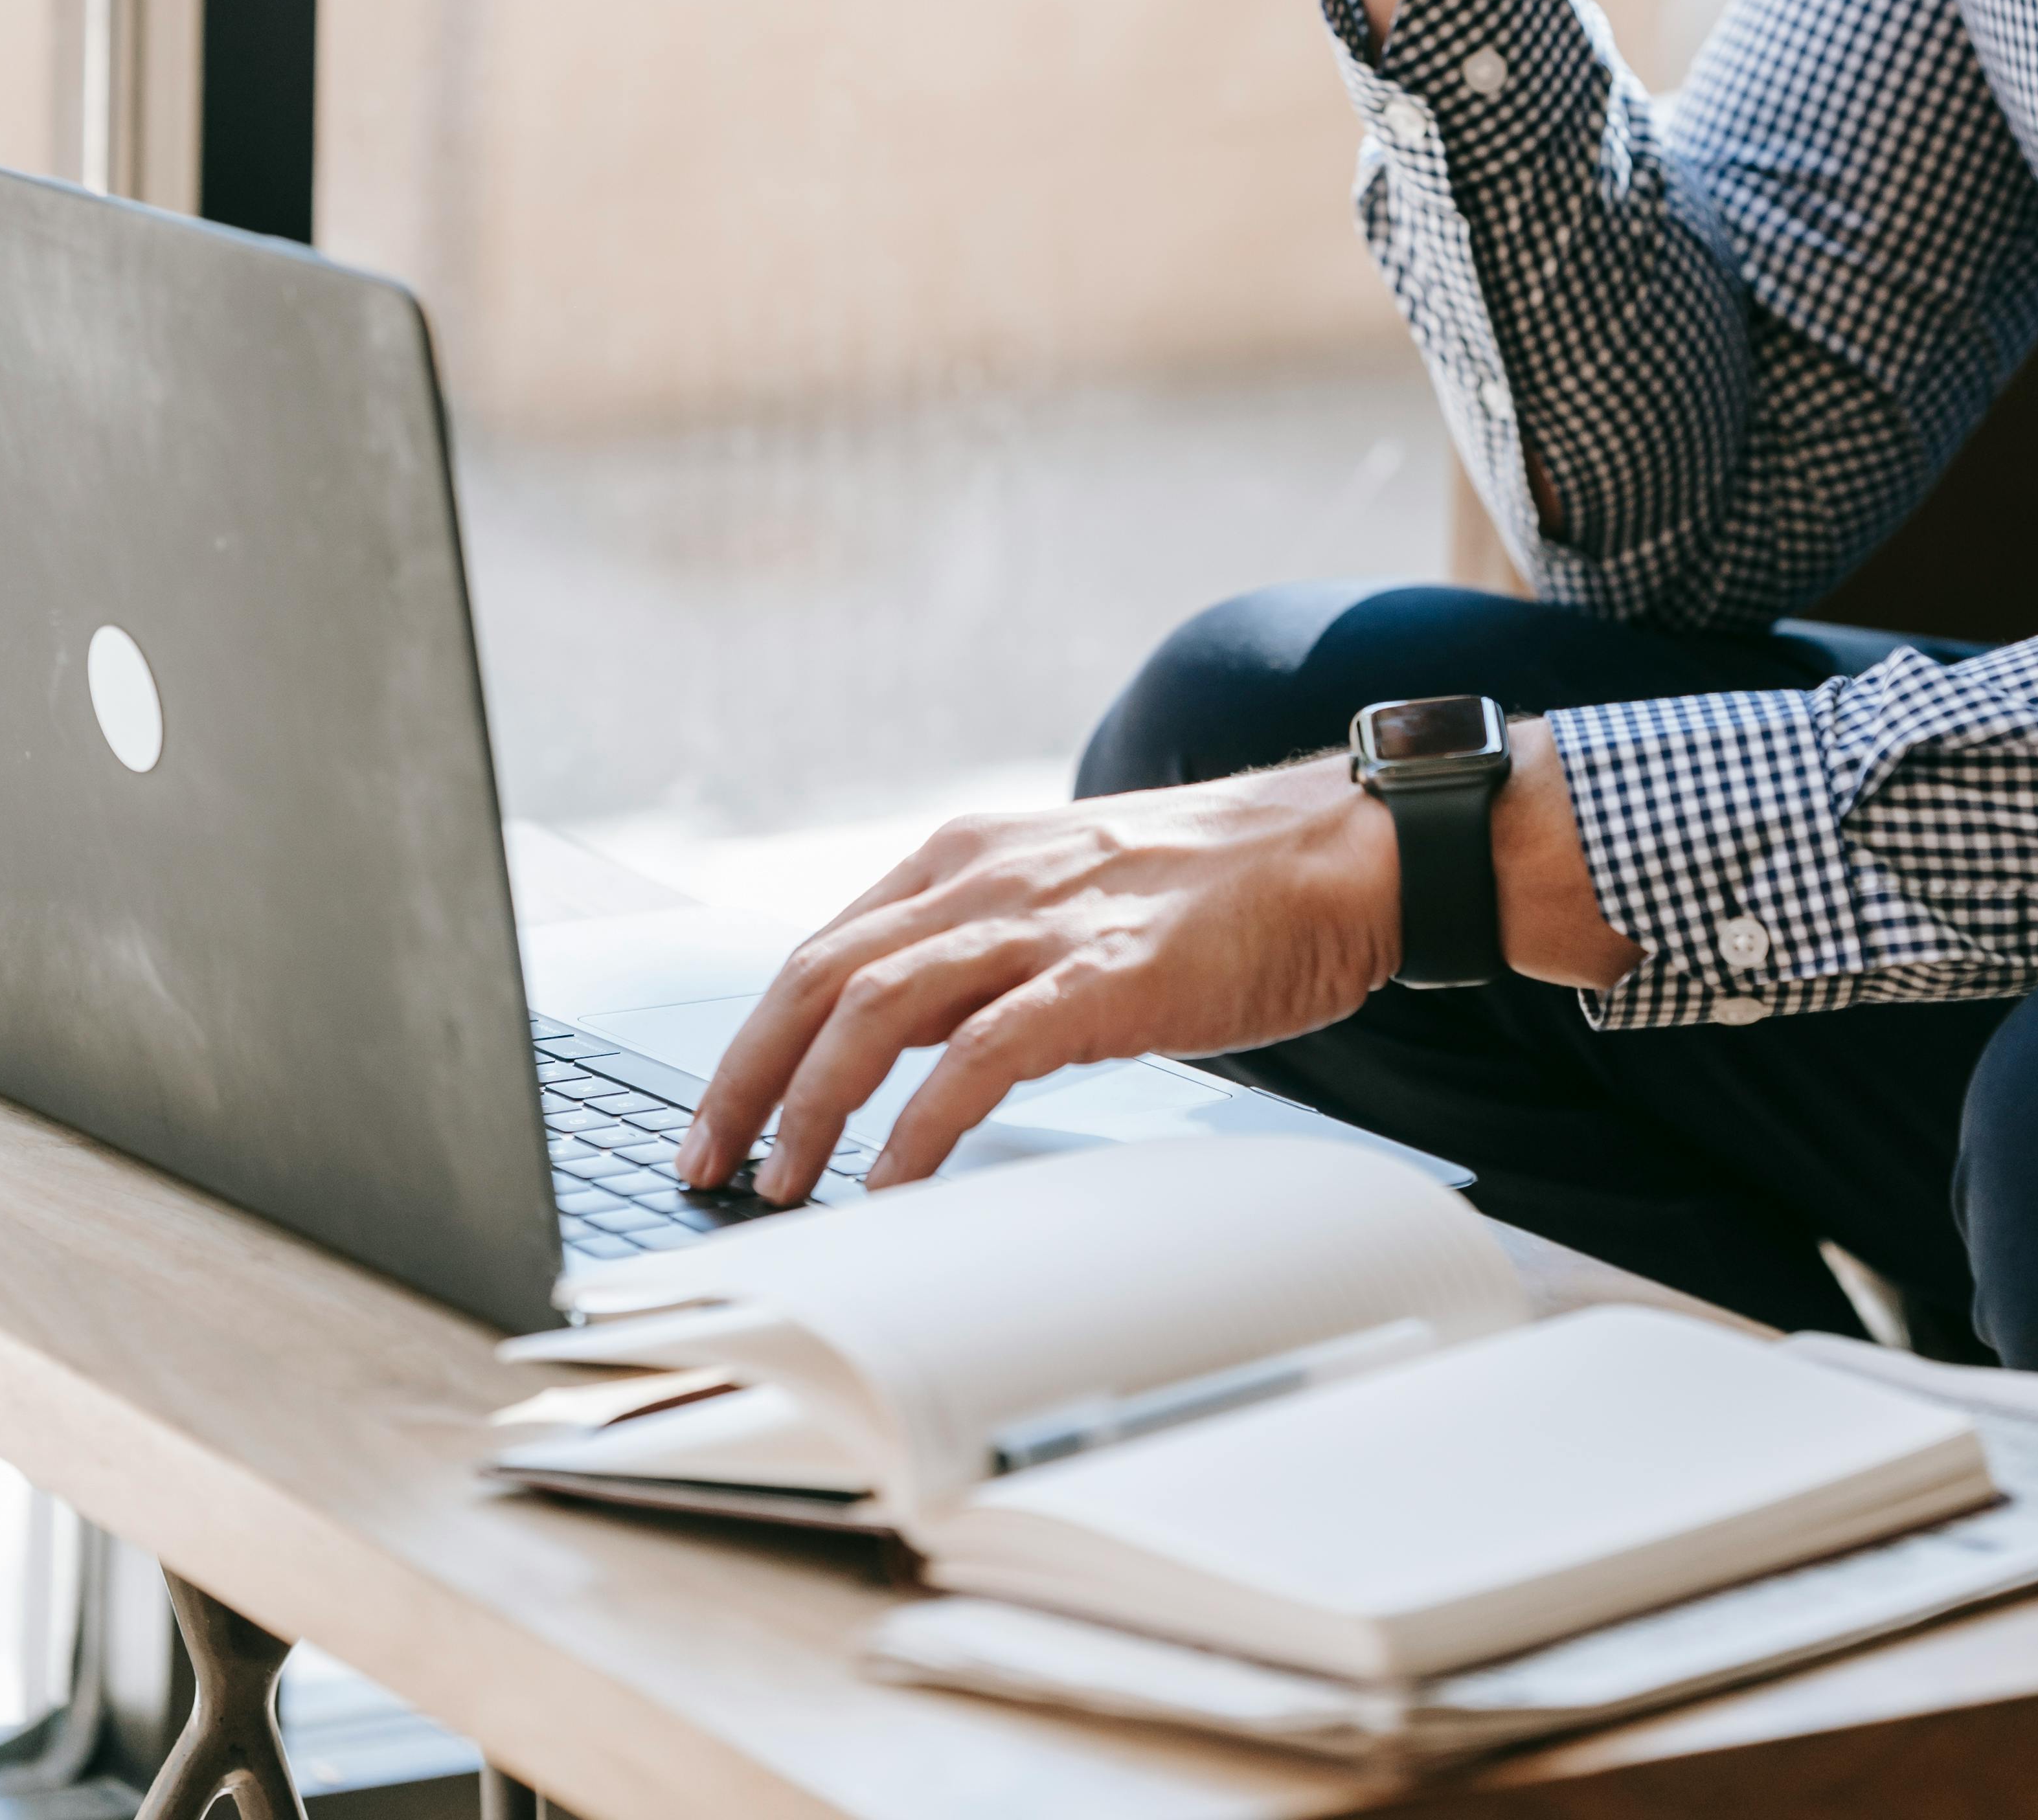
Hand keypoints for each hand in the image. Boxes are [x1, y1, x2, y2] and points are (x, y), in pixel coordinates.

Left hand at [678, 761, 1399, 1201]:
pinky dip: (920, 1122)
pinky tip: (893, 1180)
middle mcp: (985, 876)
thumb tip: (887, 1041)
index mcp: (965, 856)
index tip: (714, 1119)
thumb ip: (974, 953)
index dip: (753, 1042)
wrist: (1330, 853)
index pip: (820, 951)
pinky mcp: (1103, 976)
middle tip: (707, 1163)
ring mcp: (1043, 923)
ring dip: (812, 1103)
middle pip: (820, 976)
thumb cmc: (1207, 889)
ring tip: (781, 1185)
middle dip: (747, 1077)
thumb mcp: (1060, 895)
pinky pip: (981, 1054)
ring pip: (877, 1007)